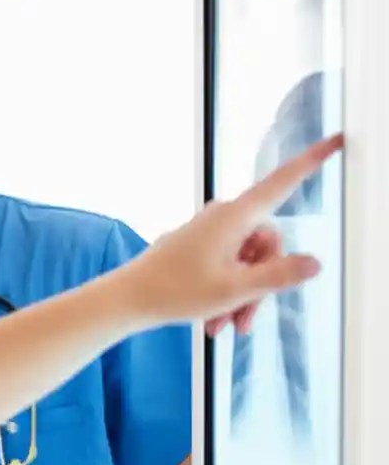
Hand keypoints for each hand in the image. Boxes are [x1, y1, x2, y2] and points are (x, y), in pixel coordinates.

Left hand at [121, 134, 342, 330]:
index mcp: (234, 217)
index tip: (336, 139)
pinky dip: (227, 292)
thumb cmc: (173, 292)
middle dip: (262, 283)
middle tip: (243, 318)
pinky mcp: (199, 246)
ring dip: (243, 295)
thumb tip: (314, 262)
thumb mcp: (234, 290)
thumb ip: (278, 276)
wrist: (127, 299)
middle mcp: (223, 217)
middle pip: (267, 244)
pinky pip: (228, 265)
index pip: (282, 183)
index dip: (311, 162)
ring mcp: (209, 231)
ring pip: (248, 261)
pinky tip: (215, 320)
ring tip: (225, 325)